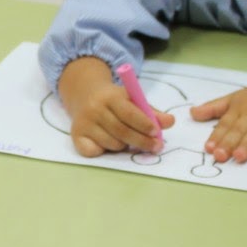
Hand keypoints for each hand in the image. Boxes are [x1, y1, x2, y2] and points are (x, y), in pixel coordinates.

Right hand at [57, 56, 174, 157]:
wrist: (85, 95)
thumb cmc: (115, 100)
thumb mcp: (133, 100)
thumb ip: (152, 112)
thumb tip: (170, 122)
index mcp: (110, 96)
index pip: (129, 113)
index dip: (144, 125)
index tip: (157, 134)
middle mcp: (94, 109)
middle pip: (121, 131)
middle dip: (142, 142)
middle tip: (155, 147)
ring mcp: (83, 123)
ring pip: (112, 144)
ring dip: (124, 146)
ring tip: (126, 140)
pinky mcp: (76, 135)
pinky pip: (94, 152)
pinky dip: (105, 151)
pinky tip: (108, 144)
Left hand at [188, 66, 246, 162]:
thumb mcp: (234, 98)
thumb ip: (213, 108)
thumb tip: (191, 113)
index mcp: (238, 109)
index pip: (225, 124)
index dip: (217, 136)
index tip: (208, 148)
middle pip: (239, 130)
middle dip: (229, 143)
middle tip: (220, 156)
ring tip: (238, 157)